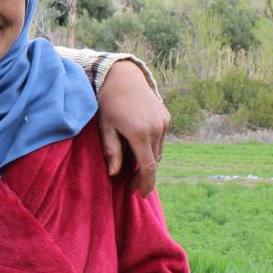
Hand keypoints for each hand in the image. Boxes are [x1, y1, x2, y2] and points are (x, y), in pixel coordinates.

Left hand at [96, 59, 168, 195]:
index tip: (141, 195)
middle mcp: (156, 128)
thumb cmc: (109, 103)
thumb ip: (112, 151)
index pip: (148, 167)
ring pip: (158, 151)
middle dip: (144, 175)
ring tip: (132, 164)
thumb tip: (114, 174)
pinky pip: (161, 139)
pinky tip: (139, 146)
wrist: (123, 77)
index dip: (145, 183)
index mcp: (139, 133)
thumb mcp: (105, 127)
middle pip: (154, 161)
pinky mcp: (166, 117)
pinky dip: (152, 147)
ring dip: (148, 160)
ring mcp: (163, 122)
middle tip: (129, 183)